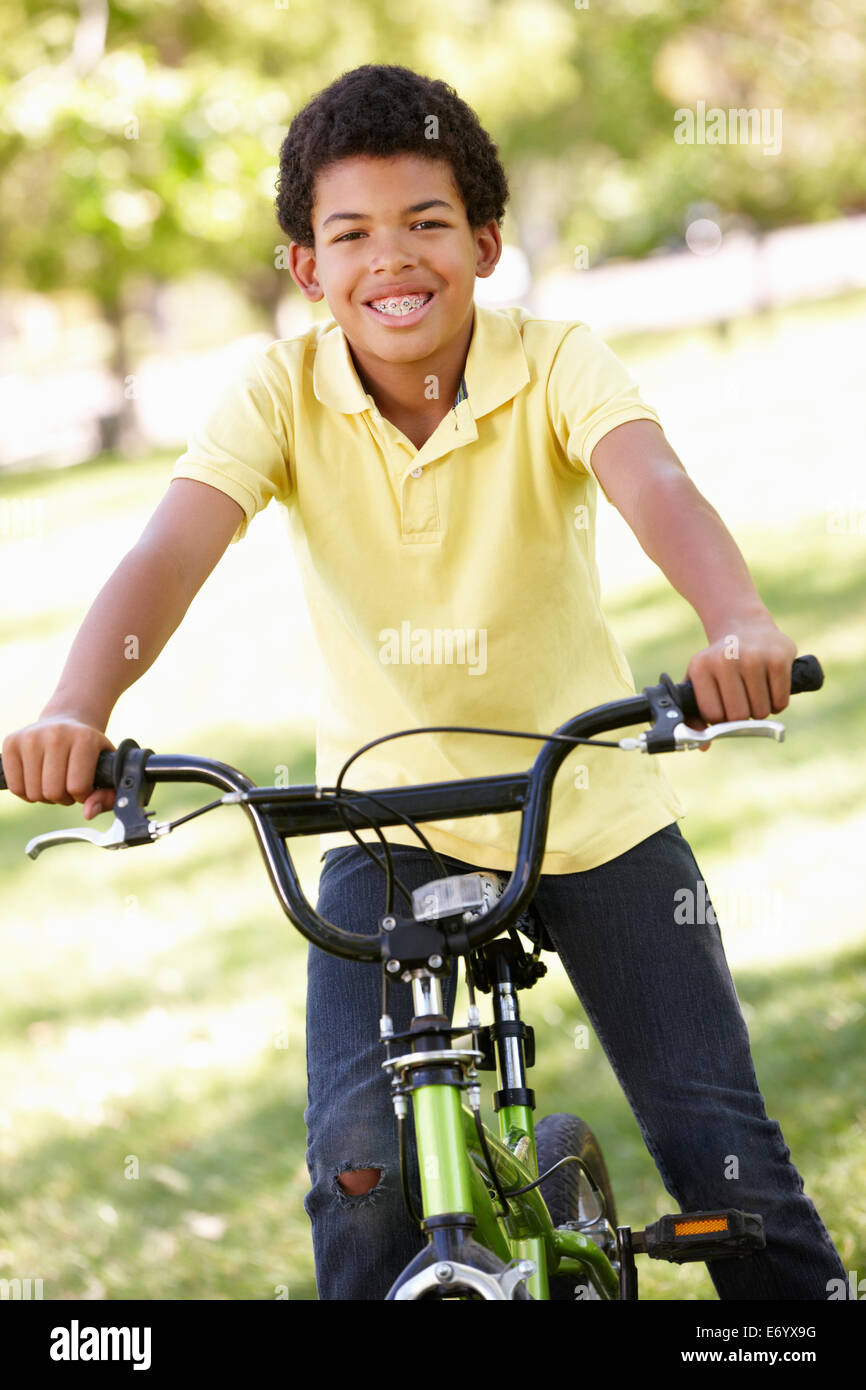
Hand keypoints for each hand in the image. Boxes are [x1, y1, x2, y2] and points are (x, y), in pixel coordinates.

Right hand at [1, 716, 115, 816]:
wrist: (65, 721)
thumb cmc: (89, 751)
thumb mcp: (108, 769)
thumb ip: (108, 796)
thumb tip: (88, 814)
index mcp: (84, 738)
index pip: (77, 787)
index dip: (82, 796)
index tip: (84, 786)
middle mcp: (56, 734)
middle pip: (53, 792)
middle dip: (63, 798)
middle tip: (68, 785)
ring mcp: (30, 737)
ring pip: (33, 793)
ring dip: (45, 796)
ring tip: (54, 780)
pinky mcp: (11, 743)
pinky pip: (16, 788)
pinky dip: (27, 793)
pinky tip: (38, 779)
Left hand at [684, 618, 797, 744]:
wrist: (744, 627)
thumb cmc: (719, 663)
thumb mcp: (699, 681)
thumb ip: (694, 714)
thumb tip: (703, 746)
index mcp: (701, 666)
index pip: (712, 715)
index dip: (719, 720)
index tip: (722, 710)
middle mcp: (726, 659)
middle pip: (738, 716)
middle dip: (741, 718)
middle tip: (742, 703)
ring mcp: (754, 657)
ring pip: (761, 712)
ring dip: (760, 712)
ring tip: (755, 694)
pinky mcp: (779, 658)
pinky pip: (780, 701)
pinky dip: (777, 703)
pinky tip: (770, 689)